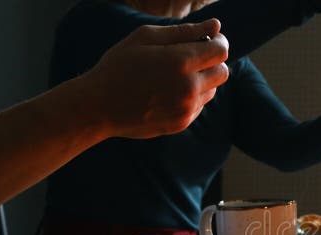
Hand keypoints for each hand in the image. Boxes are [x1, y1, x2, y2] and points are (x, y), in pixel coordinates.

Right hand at [83, 19, 229, 137]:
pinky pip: (199, 106)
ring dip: (202, 80)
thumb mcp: (146, 37)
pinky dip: (191, 97)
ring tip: (173, 76)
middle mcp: (189, 87)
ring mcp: (187, 108)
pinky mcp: (182, 123)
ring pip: (213, 90)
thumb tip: (216, 25)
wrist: (98, 106)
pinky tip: (167, 92)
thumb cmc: (119, 65)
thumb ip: (185, 31)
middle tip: (191, 57)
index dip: (218, 42)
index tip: (208, 40)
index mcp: (180, 62)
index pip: (220, 51)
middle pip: (223, 72)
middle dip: (212, 62)